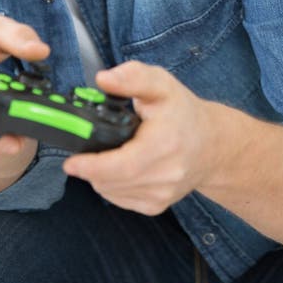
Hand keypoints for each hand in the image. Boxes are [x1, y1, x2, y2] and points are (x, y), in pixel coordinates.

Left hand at [63, 60, 216, 214]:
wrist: (212, 144)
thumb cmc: (183, 112)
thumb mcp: (161, 84)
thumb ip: (132, 77)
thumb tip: (103, 79)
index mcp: (165, 144)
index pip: (123, 166)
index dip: (92, 166)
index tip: (71, 162)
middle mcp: (166, 174)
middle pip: (112, 181)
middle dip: (90, 169)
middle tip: (80, 154)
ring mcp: (162, 194)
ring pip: (112, 192)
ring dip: (99, 177)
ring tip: (103, 155)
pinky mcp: (157, 205)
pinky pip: (121, 199)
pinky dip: (110, 186)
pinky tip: (116, 169)